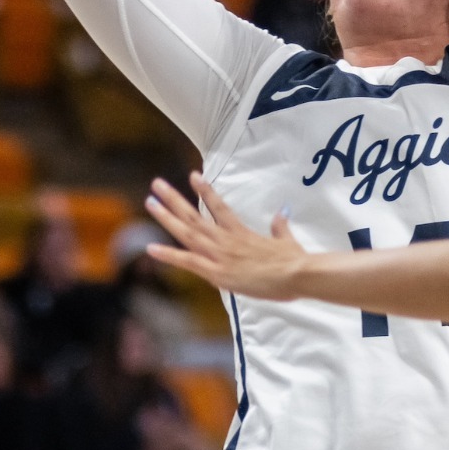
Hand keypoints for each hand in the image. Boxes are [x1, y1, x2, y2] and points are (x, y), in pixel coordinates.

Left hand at [144, 173, 308, 300]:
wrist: (297, 274)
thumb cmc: (295, 260)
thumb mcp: (287, 240)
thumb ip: (279, 227)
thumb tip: (281, 213)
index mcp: (241, 233)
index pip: (219, 207)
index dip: (205, 191)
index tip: (193, 175)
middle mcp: (226, 240)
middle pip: (194, 216)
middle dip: (174, 199)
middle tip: (157, 184)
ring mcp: (219, 255)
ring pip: (187, 232)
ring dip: (166, 217)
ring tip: (150, 202)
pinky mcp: (217, 273)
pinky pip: (188, 261)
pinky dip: (168, 255)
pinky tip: (150, 248)